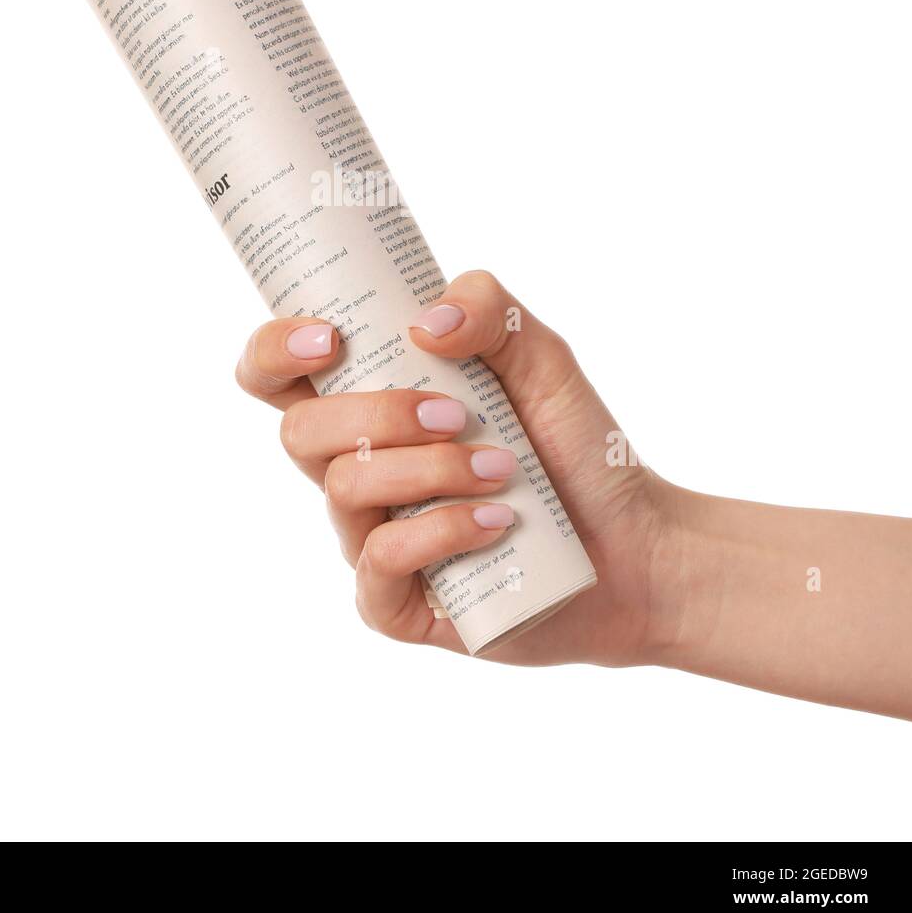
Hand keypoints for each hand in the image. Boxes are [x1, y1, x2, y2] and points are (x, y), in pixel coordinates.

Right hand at [235, 269, 687, 665]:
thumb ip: (490, 310)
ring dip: (428, 468)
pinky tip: (498, 521)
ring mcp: (372, 538)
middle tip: (458, 413)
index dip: (273, 351)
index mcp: (371, 406)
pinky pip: (379, 562)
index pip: (275, 376)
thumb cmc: (578, 449)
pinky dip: (442, 530)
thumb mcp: (545, 359)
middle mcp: (359, 471)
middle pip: (298, 432)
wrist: (638, 547)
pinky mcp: (397, 602)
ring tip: (502, 469)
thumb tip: (422, 323)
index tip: (330, 337)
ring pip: (342, 489)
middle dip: (376, 412)